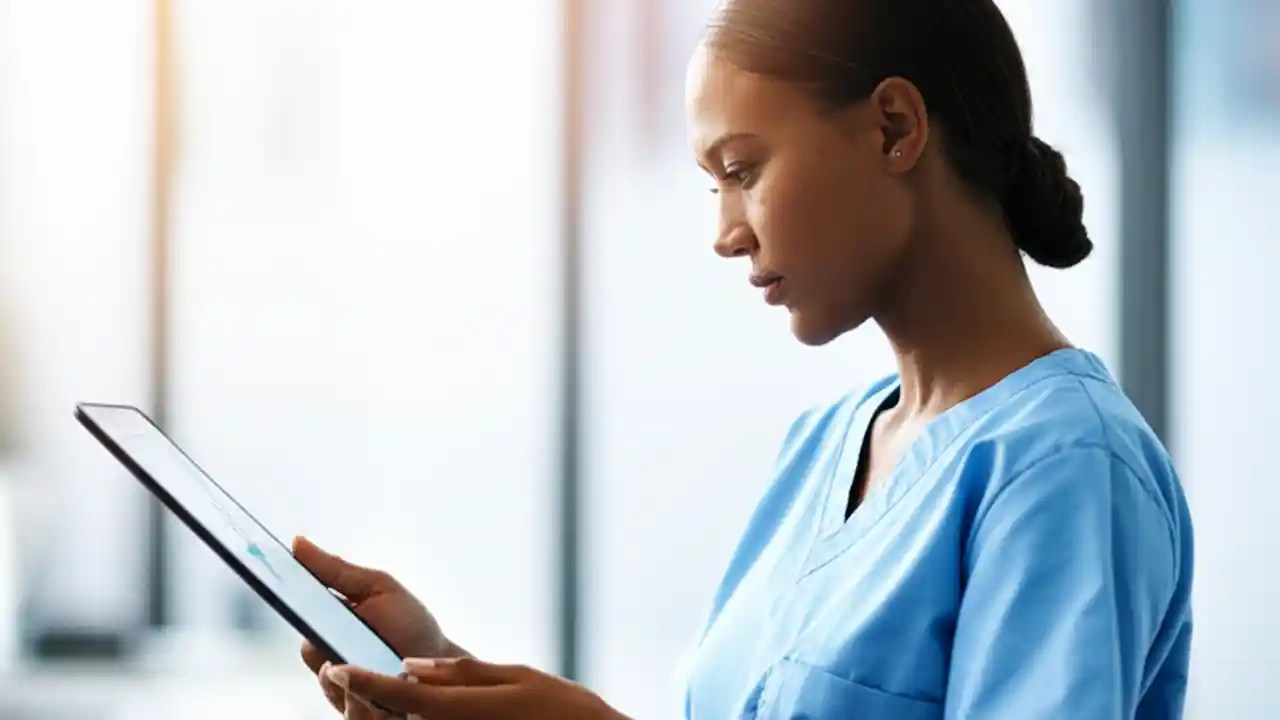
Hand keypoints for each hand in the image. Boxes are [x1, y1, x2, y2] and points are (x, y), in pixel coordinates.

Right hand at [292, 536, 466, 717]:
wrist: (438, 667)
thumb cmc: (408, 624)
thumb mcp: (376, 588)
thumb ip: (336, 570)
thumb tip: (297, 542)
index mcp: (327, 621)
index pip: (294, 608)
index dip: (282, 593)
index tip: (279, 582)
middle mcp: (326, 654)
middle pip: (309, 648)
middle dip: (331, 641)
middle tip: (350, 632)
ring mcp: (339, 686)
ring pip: (330, 681)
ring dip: (356, 670)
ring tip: (378, 662)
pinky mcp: (352, 711)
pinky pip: (347, 708)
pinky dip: (365, 696)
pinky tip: (381, 689)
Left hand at [327, 657, 630, 719]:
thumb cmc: (563, 710)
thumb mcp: (517, 677)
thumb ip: (462, 673)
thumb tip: (411, 667)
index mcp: (461, 710)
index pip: (398, 694)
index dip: (361, 680)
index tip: (335, 666)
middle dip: (357, 699)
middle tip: (337, 674)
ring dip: (374, 714)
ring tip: (361, 691)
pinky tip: (403, 708)